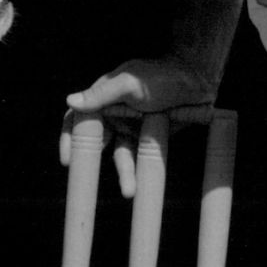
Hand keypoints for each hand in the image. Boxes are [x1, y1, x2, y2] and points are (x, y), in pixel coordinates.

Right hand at [62, 56, 212, 196]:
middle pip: (97, 143)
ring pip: (121, 155)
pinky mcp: (149, 138)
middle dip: (93, 164)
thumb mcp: (130, 84)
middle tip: (91, 185)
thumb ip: (101, 94)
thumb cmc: (161, 75)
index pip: (78, 118)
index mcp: (104, 96)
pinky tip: (141, 185)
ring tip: (128, 192)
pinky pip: (140, 158)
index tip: (68, 160)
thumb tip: (69, 101)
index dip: (69, 138)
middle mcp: (114, 113)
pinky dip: (139, 171)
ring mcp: (132, 127)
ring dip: (124, 173)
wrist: (197, 80)